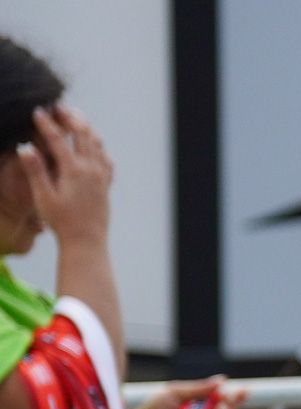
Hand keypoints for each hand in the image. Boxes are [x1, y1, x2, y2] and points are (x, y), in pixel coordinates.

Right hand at [17, 106, 112, 244]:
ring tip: (78, 118)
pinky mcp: (106, 185)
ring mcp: (101, 177)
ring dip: (87, 129)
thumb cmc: (62, 221)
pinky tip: (96, 146)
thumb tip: (25, 148)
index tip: (38, 111)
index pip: (59, 140)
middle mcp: (92, 170)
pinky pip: (106, 160)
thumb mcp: (43, 197)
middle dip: (71, 118)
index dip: (47, 124)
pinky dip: (100, 148)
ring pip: (98, 145)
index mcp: (74, 171)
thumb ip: (36, 171)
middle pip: (83, 135)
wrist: (86, 241)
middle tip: (60, 106)